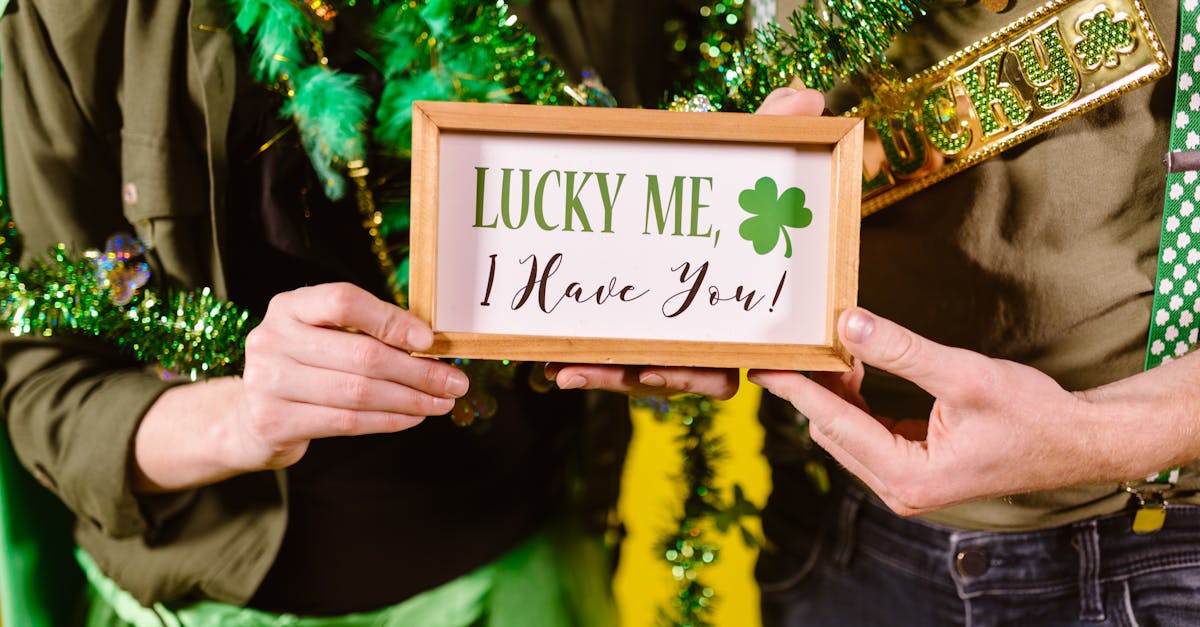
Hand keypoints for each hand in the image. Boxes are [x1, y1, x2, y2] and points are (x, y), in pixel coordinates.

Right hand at [232, 283, 467, 469]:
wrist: (253, 416)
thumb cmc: (306, 367)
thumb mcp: (327, 336)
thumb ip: (369, 331)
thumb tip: (433, 344)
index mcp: (290, 307)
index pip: (344, 301)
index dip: (391, 320)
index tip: (429, 341)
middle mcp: (272, 339)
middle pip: (360, 355)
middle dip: (418, 371)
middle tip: (455, 382)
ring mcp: (267, 381)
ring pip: (358, 393)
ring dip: (411, 399)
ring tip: (441, 402)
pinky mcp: (274, 420)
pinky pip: (346, 422)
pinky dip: (388, 420)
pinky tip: (413, 416)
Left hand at [534, 86, 829, 402]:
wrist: (665, 196)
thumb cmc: (712, 189)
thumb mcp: (735, 162)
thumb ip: (768, 133)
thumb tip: (808, 96)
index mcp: (726, 320)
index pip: (727, 367)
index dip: (711, 373)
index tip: (702, 367)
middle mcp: (691, 340)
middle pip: (677, 380)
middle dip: (656, 380)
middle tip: (640, 369)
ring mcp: (650, 340)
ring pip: (632, 374)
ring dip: (605, 374)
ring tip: (569, 367)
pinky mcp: (613, 335)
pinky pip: (598, 360)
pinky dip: (578, 362)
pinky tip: (549, 360)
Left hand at [749, 308, 1198, 515]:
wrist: (1078, 441)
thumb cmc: (1032, 413)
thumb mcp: (963, 374)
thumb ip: (902, 350)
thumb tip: (847, 324)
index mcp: (908, 475)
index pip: (832, 423)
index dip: (794, 388)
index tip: (761, 363)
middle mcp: (900, 489)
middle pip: (831, 431)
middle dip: (812, 387)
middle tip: (799, 342)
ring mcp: (906, 485)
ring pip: (846, 434)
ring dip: (835, 393)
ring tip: (832, 349)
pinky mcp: (914, 472)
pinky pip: (867, 435)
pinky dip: (857, 403)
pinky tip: (858, 369)